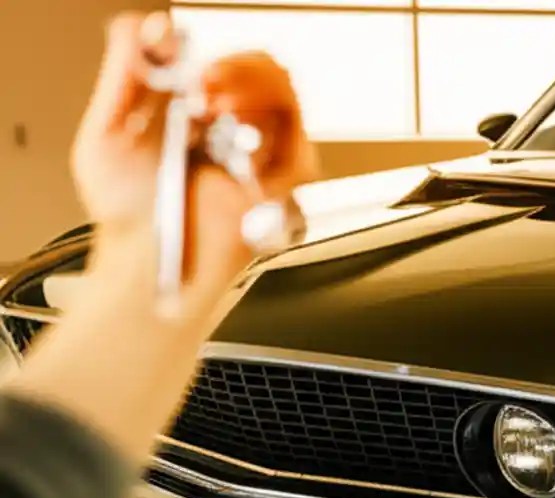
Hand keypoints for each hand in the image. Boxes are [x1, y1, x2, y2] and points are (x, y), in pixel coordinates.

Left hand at [70, 11, 315, 314]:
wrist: (149, 262)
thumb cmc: (127, 217)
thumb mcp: (107, 133)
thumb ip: (124, 76)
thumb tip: (146, 28)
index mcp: (193, 111)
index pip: (218, 59)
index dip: (203, 47)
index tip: (174, 48)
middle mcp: (231, 129)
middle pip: (264, 70)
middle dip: (236, 67)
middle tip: (202, 83)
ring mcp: (259, 155)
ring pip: (286, 97)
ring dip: (252, 93)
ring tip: (217, 110)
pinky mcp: (282, 186)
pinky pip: (300, 149)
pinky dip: (271, 146)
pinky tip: (238, 150)